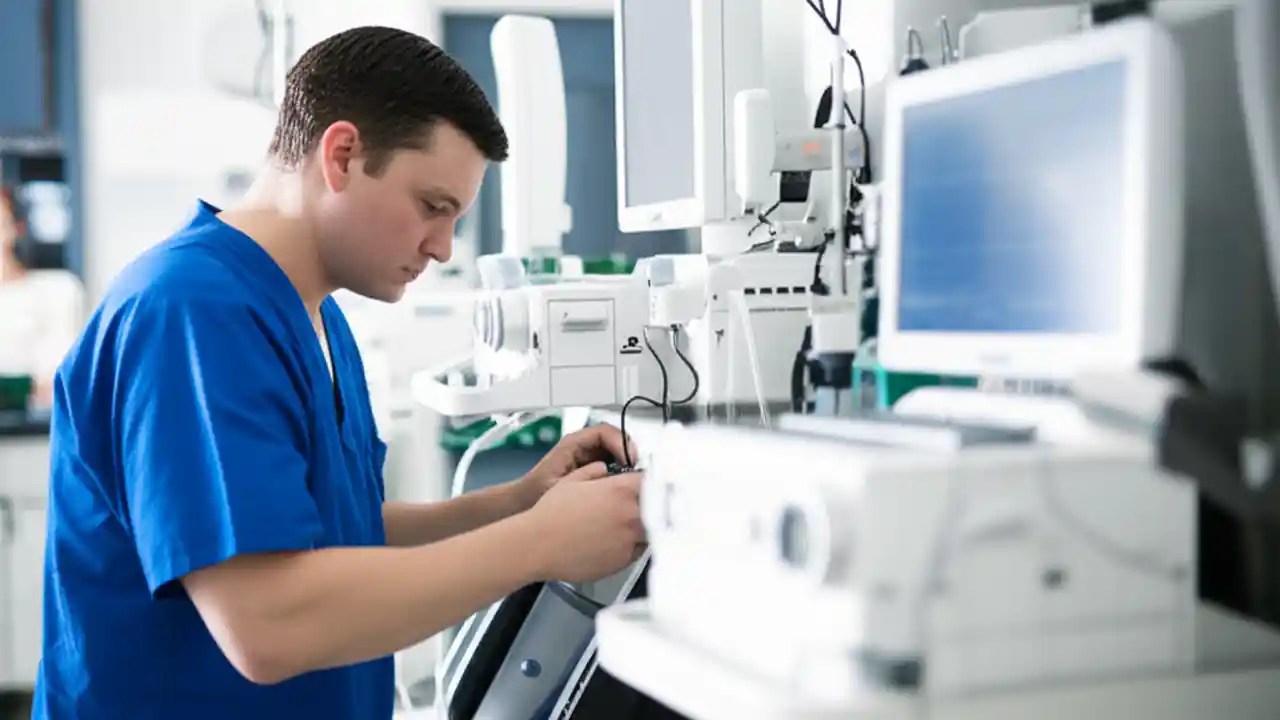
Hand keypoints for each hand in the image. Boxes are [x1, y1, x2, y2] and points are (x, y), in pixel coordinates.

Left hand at [515, 424, 632, 507]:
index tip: (630, 459)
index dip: (620, 442)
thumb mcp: (558, 486)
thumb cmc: (535, 494)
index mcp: (573, 444)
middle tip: (638, 472)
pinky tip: (625, 488)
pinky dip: (623, 475)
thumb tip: (607, 471)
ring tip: (634, 481)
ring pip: (617, 453)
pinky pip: (614, 466)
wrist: (523, 504)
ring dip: (628, 464)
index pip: (604, 432)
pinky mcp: (593, 470)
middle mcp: (583, 447)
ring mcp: (589, 457)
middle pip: (615, 440)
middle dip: (629, 453)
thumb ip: (580, 479)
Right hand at [523, 463, 645, 582]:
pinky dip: (631, 545)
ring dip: (645, 526)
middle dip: (654, 505)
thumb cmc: (551, 515)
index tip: (653, 484)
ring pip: (651, 532)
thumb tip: (603, 469)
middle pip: (660, 508)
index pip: (654, 482)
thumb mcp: (573, 480)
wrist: (537, 545)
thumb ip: (595, 472)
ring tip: (626, 524)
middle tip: (645, 505)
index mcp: (622, 490)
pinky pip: (636, 551)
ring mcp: (629, 540)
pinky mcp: (623, 561)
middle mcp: (630, 515)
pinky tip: (614, 541)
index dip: (653, 482)